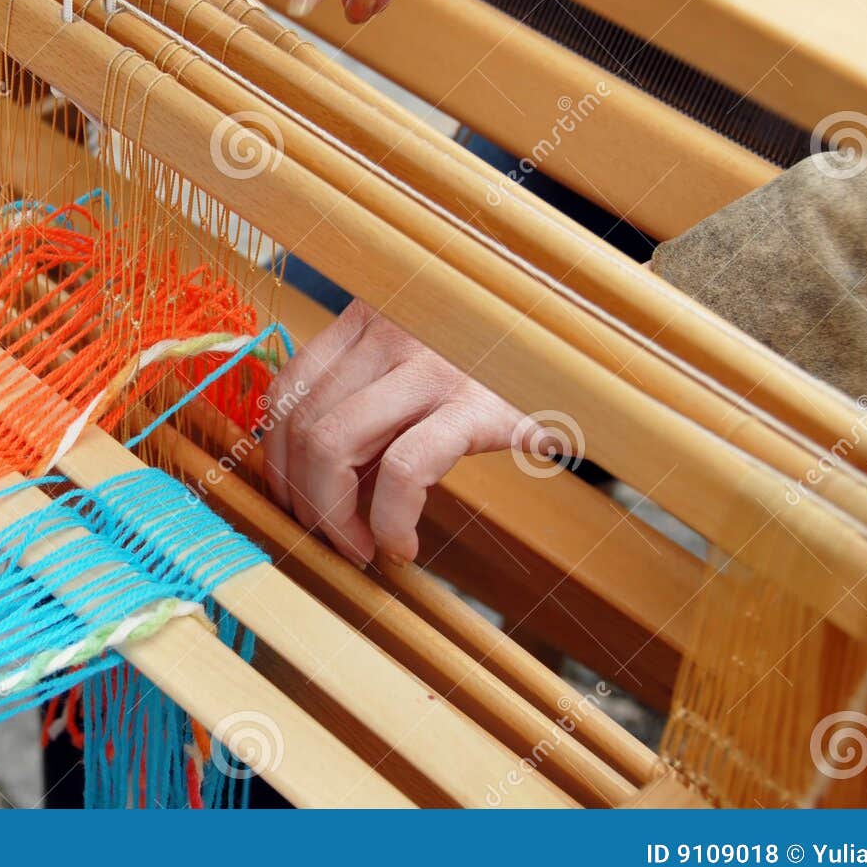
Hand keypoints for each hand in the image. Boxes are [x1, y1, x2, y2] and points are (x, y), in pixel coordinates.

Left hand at [262, 300, 531, 566]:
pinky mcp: (477, 405)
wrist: (589, 346)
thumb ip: (365, 411)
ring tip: (363, 548)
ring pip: (334, 445)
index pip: (286, 391)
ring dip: (334, 516)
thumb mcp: (419, 372)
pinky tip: (402, 544)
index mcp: (367, 319)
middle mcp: (390, 331)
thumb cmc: (496, 371)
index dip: (277, 459)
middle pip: (302, 423)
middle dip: (304, 499)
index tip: (295, 505)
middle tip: (333, 541)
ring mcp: (431, 365)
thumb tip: (308, 489)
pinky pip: (403, 470)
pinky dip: (389, 520)